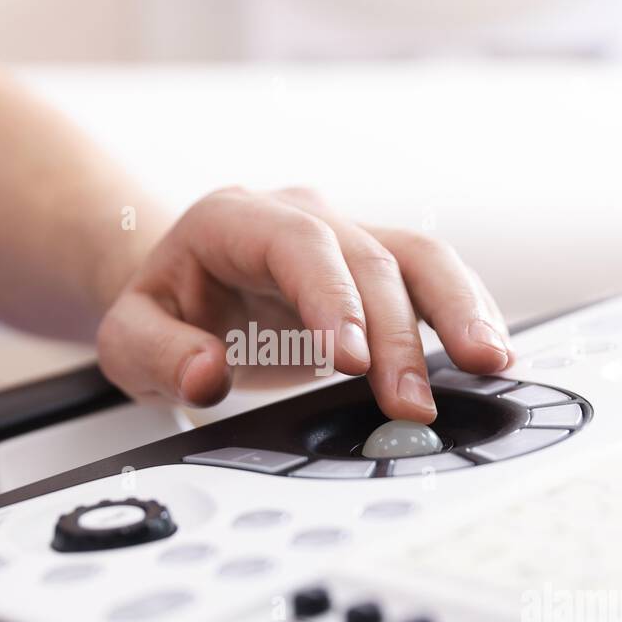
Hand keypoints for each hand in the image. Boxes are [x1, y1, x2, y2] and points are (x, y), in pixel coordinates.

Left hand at [97, 187, 512, 422]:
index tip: (351, 359)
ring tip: (491, 364)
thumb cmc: (165, 310)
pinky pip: (434, 279)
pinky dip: (467, 314)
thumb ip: (160, 355)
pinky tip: (491, 353)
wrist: (186, 286)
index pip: (297, 243)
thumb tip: (208, 374)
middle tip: (411, 404)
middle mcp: (302, 217)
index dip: (332, 297)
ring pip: (420, 256)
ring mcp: (348, 237)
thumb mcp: (129, 340)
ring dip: (460, 310)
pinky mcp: (379, 269)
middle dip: (398, 333)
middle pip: (369, 257)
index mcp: (236, 220)